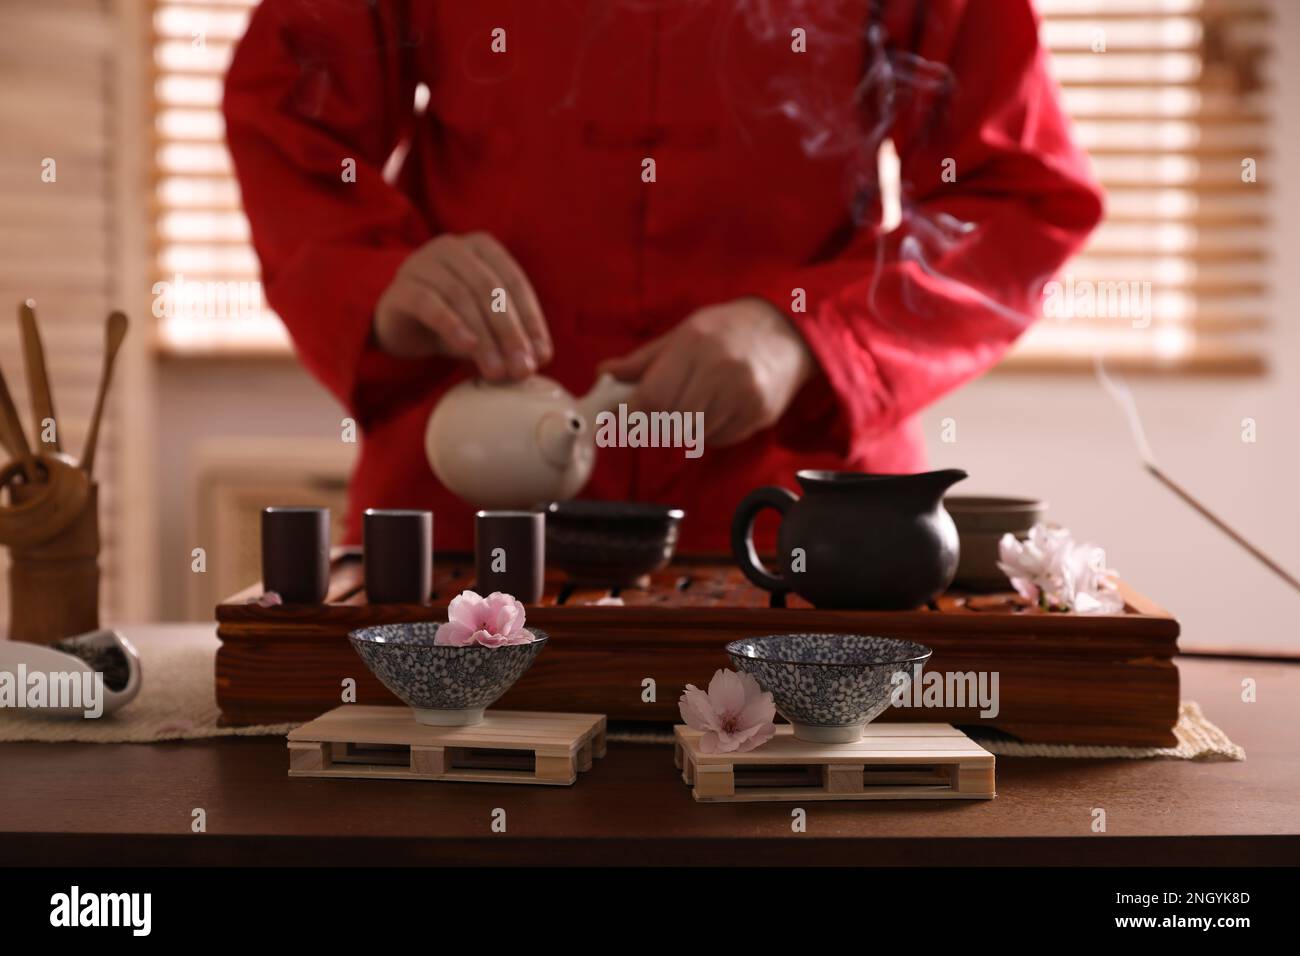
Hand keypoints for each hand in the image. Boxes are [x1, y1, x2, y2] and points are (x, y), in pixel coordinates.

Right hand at [374, 233, 552, 379]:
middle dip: (510, 332)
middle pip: (490, 288)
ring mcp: (423, 263)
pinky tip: (467, 347)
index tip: (542, 355)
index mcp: (482, 247)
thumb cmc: (453, 321)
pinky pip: (429, 303)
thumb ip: (510, 337)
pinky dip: (451, 325)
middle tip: (521, 368)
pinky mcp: (401, 287)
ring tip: (496, 370)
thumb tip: (538, 357)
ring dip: (484, 337)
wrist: (401, 326)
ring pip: (461, 297)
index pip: (514, 281)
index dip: (531, 319)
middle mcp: (453, 247)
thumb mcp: (486, 327)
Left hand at [599, 298, 816, 446]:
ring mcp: (744, 394)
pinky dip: (710, 432)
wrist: (788, 331)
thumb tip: (603, 373)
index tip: (626, 418)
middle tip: (659, 414)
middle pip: (672, 420)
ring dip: (685, 429)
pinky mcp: (759, 413)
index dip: (634, 415)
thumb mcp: (684, 333)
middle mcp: (721, 369)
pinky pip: (720, 439)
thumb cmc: (728, 330)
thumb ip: (643, 360)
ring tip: (693, 405)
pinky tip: (717, 409)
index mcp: (695, 344)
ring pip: (695, 434)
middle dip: (658, 423)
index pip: (653, 397)